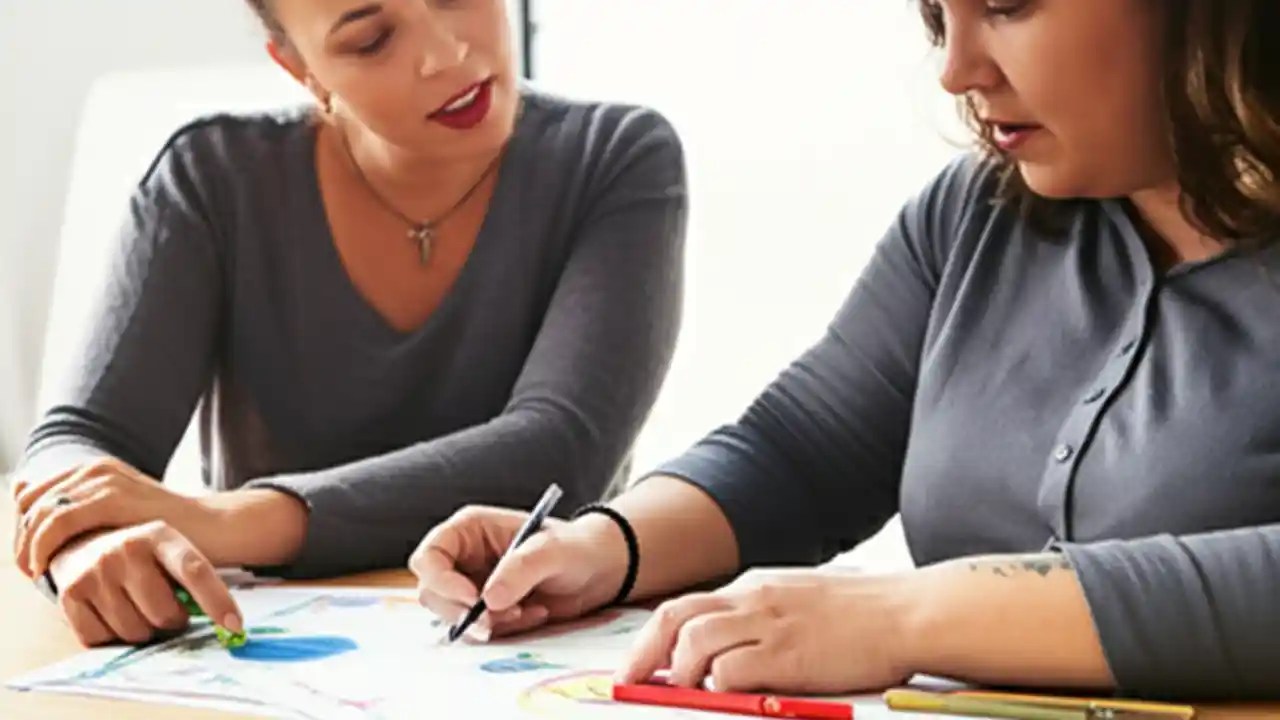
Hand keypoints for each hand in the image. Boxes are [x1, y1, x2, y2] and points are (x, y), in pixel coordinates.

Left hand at [12, 457, 201, 577]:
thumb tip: (50, 527)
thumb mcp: (122, 519)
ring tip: (35, 572)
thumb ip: (87, 518)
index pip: (34, 495)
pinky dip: (43, 547)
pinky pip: (58, 523)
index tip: (28, 558)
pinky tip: (47, 568)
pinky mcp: (112, 499)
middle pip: (32, 503)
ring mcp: (104, 480)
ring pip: (40, 513)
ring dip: (28, 545)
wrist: (212, 528)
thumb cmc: (169, 532)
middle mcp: (96, 469)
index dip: (23, 528)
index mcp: (96, 469)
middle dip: (22, 538)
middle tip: (27, 569)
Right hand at [48, 520, 241, 646]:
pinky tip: (109, 612)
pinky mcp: (69, 593)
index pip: (195, 570)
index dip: (217, 600)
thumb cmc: (139, 556)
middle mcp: (126, 549)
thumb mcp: (167, 551)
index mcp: (160, 535)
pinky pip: (101, 639)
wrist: (80, 540)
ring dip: (142, 630)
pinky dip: (111, 636)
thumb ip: (192, 579)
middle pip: (165, 614)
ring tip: (135, 607)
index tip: (235, 626)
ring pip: (135, 632)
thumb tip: (227, 624)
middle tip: (166, 610)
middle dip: (171, 621)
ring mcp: (95, 570)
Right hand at [410, 505, 628, 639]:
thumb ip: (521, 569)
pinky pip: (478, 630)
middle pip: (433, 592)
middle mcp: (464, 557)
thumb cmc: (575, 547)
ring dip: (487, 623)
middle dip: (462, 611)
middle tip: (498, 619)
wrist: (600, 571)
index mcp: (470, 529)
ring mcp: (473, 585)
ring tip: (526, 612)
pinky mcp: (487, 610)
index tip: (471, 599)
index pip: (429, 556)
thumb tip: (488, 599)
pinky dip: (503, 631)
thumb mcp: (552, 551)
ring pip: (452, 616)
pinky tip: (533, 615)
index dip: (441, 580)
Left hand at [620, 568, 918, 694]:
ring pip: (693, 641)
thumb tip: (733, 647)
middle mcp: (753, 599)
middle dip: (644, 652)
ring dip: (679, 670)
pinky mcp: (787, 655)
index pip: (687, 606)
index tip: (639, 663)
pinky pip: (730, 671)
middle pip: (675, 617)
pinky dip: (717, 686)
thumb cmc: (864, 614)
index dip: (656, 637)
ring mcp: (769, 625)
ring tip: (684, 690)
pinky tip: (725, 696)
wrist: (907, 613)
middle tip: (630, 681)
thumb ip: (764, 616)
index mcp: (754, 587)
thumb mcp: (801, 599)